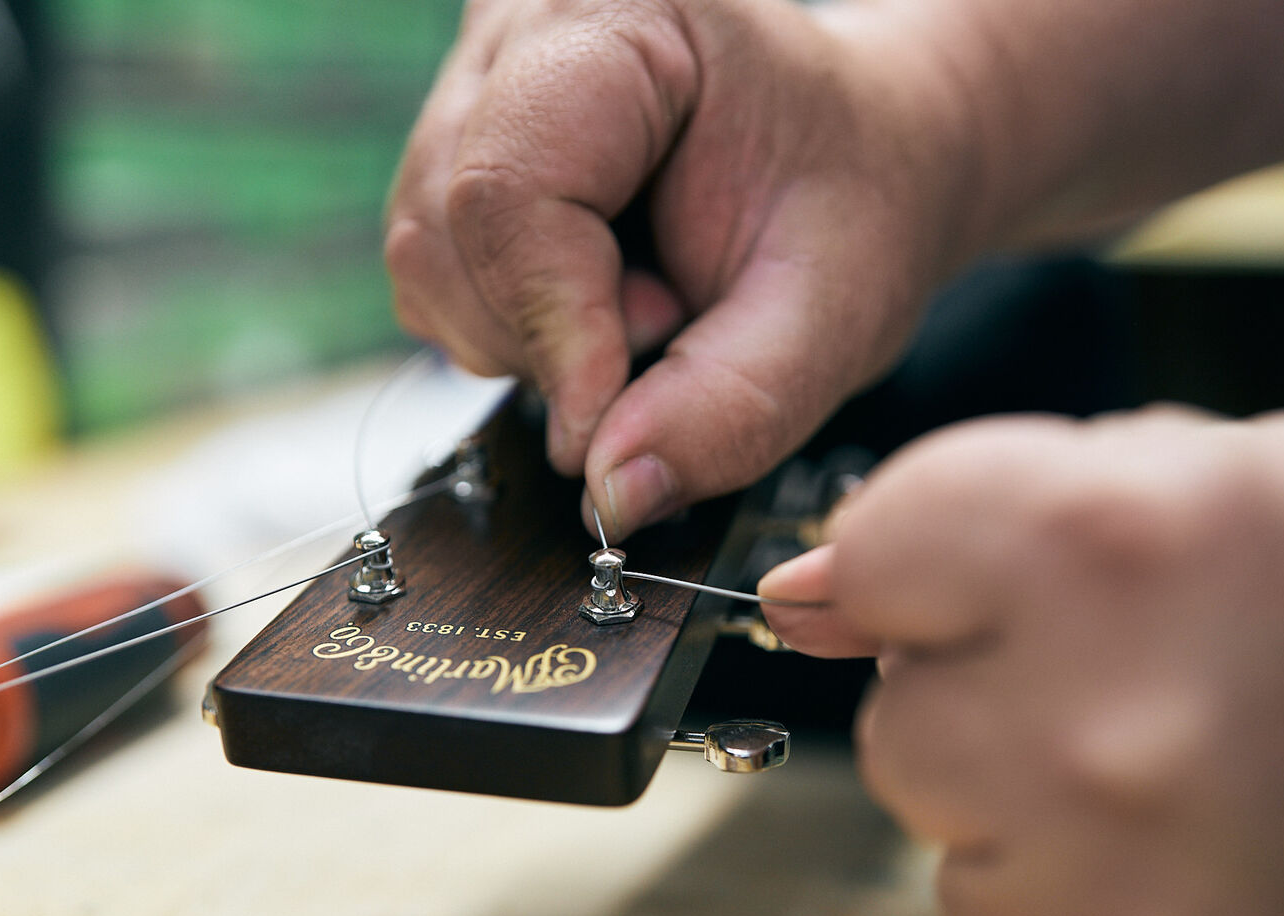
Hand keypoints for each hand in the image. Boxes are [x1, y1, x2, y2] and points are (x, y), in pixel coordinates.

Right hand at [386, 0, 974, 537]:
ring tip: (649, 310)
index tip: (607, 423)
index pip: (507, 188)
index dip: (552, 327)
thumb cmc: (856, 200)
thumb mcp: (831, 314)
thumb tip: (609, 498)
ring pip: (426, 259)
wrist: (857, 158)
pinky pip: (435, 270)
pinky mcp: (461, 145)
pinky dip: (511, 325)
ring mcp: (478, 83)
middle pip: (444, 231)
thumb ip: (730, 412)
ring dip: (527, 337)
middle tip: (667, 334)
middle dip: (544, 338)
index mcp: (621, 13)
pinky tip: (601, 303)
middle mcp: (522, 28)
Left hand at [760, 408, 1283, 915]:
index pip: (874, 552)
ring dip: (1022, 806)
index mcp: (1116, 541)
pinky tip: (1186, 866)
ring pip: (948, 838)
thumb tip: (819, 591)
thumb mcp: (1224, 486)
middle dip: (981, 696)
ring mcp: (1122, 890)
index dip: (917, 569)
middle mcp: (1101, 720)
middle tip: (1122, 688)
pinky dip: (1074, 907)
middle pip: (901, 716)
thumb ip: (994, 512)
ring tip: (1173, 780)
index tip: (950, 585)